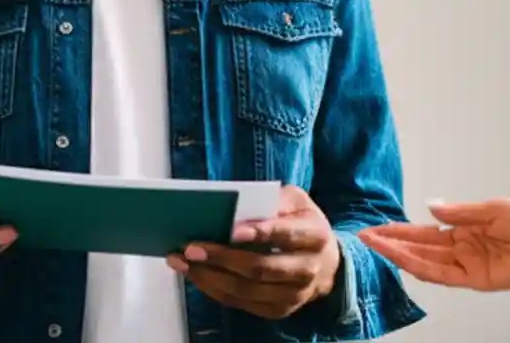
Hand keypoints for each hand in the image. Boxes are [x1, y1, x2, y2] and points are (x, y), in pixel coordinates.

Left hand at [166, 185, 341, 319]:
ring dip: (209, 277)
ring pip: (246, 290)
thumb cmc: (303, 224)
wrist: (326, 262)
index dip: (260, 232)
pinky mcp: (278, 310)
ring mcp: (293, 294)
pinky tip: (196, 275)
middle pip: (261, 268)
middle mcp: (308, 269)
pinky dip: (213, 289)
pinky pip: (240, 303)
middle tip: (192, 248)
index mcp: (315, 235)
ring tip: (183, 262)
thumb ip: (273, 199)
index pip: (286, 234)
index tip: (232, 230)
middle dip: (223, 258)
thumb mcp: (296, 201)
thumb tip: (238, 205)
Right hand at [358, 198, 509, 310]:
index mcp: (467, 228)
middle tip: (365, 236)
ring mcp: (467, 265)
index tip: (377, 226)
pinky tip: (403, 259)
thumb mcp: (493, 208)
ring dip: (399, 254)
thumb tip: (429, 208)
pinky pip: (443, 274)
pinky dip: (421, 268)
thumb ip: (459, 212)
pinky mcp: (476, 279)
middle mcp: (463, 248)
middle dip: (392, 242)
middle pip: (420, 247)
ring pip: (425, 261)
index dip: (400, 229)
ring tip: (375, 245)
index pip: (426, 231)